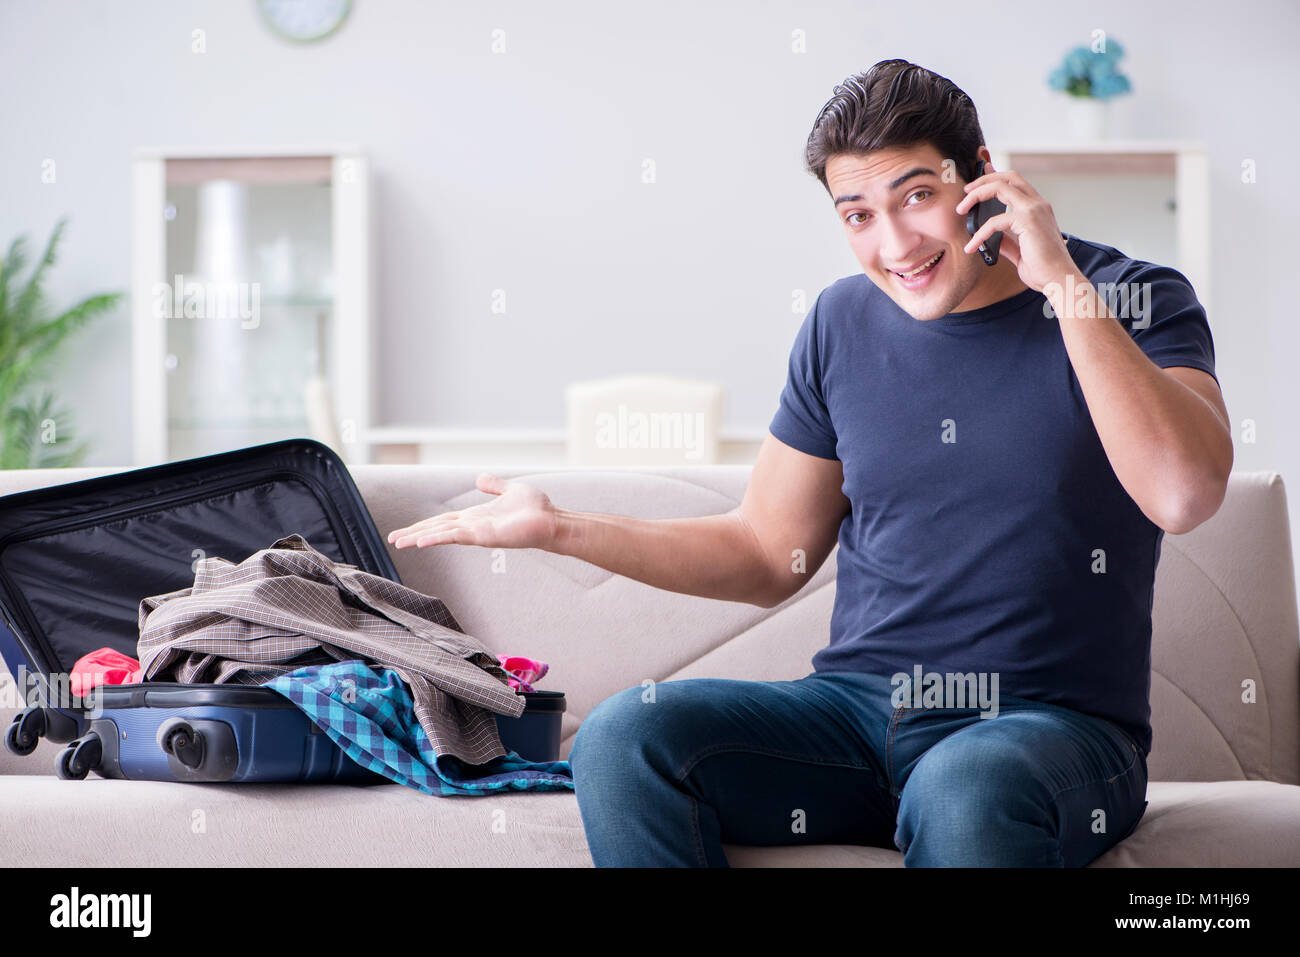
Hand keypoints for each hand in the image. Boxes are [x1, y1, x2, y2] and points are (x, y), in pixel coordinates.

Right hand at [387, 473, 558, 550]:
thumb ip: (493, 485)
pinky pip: (458, 536)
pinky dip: (440, 538)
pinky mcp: (486, 537)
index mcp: (475, 517)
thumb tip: (479, 479)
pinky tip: (423, 541)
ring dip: (420, 538)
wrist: (552, 520)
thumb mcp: (510, 490)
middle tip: (392, 540)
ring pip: (442, 534)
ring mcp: (478, 533)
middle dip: (414, 535)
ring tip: (400, 543)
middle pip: (437, 529)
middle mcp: (473, 526)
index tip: (405, 530)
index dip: (423, 525)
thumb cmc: (535, 509)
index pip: (443, 521)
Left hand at [955, 163, 1075, 292]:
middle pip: (1008, 177)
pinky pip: (994, 221)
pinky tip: (971, 247)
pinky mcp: (1028, 221)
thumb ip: (1007, 241)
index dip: (996, 176)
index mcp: (1038, 209)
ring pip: (1000, 187)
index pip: (1016, 182)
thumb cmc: (1043, 269)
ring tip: (960, 209)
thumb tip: (992, 238)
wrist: (1059, 280)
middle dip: (984, 179)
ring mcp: (1034, 210)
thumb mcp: (1020, 251)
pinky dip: (979, 233)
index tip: (978, 179)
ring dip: (976, 195)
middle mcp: (1038, 204)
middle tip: (965, 190)